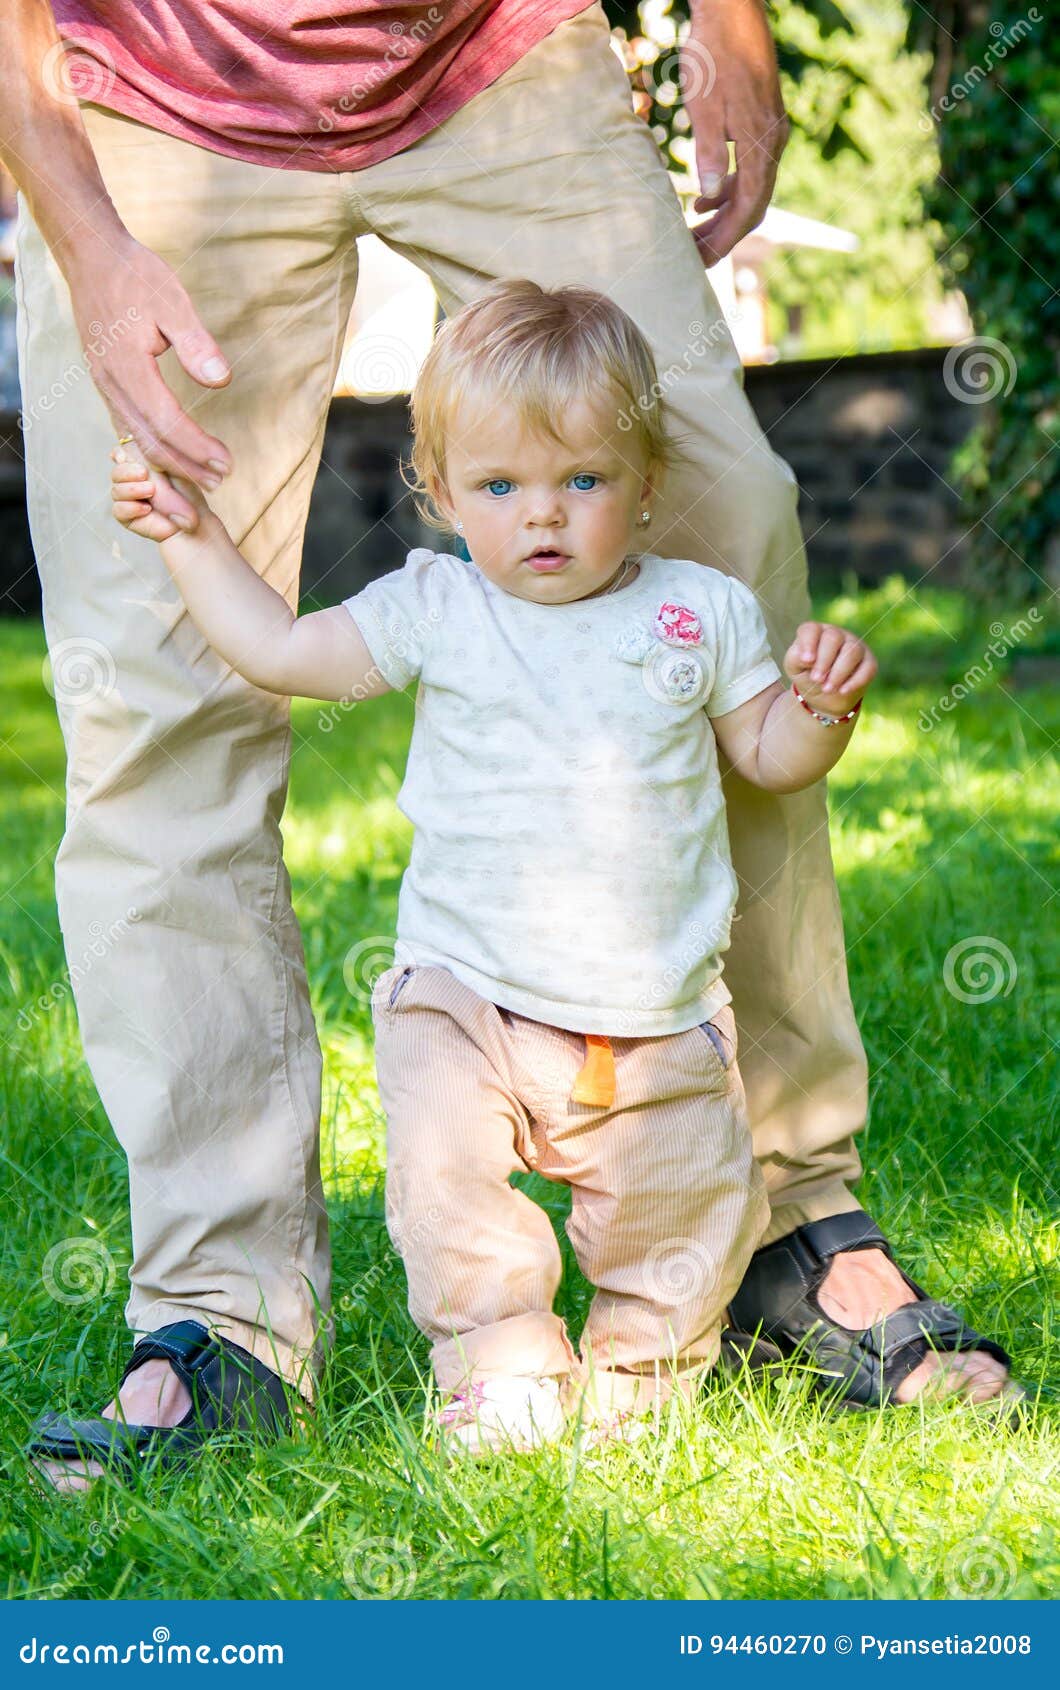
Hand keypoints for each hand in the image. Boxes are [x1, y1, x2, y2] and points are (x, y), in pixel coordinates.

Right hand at [68, 229, 233, 529]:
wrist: (91, 257)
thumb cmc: (135, 275)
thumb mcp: (172, 301)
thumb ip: (196, 344)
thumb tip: (221, 381)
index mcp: (128, 367)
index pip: (167, 421)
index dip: (197, 448)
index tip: (226, 463)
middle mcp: (111, 384)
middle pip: (150, 441)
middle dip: (187, 468)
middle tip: (220, 483)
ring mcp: (104, 386)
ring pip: (136, 439)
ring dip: (170, 464)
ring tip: (202, 479)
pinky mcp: (106, 383)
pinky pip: (127, 427)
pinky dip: (151, 449)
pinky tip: (172, 458)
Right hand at [110, 449, 212, 542]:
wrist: (195, 522)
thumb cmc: (187, 494)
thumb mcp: (168, 472)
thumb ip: (145, 461)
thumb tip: (116, 455)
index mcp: (140, 465)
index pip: (120, 455)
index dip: (119, 454)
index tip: (123, 455)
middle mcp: (131, 482)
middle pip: (116, 472)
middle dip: (127, 472)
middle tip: (144, 473)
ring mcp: (128, 500)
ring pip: (116, 490)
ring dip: (132, 489)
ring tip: (151, 491)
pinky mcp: (128, 517)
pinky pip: (118, 510)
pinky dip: (131, 508)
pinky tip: (146, 508)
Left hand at [684, 0, 788, 266]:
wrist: (733, 11)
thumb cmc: (715, 55)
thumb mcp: (705, 106)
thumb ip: (710, 152)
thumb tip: (711, 195)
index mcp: (762, 146)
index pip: (748, 210)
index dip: (725, 241)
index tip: (701, 263)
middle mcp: (772, 145)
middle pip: (752, 207)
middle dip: (723, 237)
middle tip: (693, 260)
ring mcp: (769, 135)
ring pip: (749, 190)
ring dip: (722, 216)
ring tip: (693, 236)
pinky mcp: (759, 124)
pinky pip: (747, 170)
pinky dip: (725, 191)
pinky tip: (700, 200)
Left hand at [783, 621, 876, 714]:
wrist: (823, 695)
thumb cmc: (806, 674)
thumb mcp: (795, 667)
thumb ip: (796, 658)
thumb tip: (809, 658)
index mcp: (816, 632)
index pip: (811, 629)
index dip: (808, 643)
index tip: (806, 661)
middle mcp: (837, 635)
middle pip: (833, 638)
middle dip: (824, 661)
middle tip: (816, 679)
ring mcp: (855, 646)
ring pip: (852, 651)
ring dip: (838, 672)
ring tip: (827, 689)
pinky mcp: (869, 662)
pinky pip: (868, 668)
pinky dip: (855, 681)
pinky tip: (842, 691)